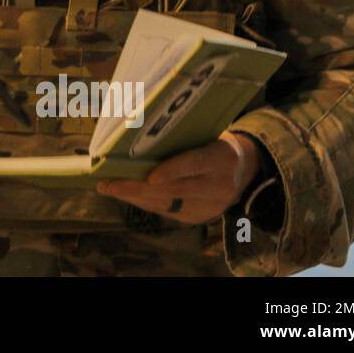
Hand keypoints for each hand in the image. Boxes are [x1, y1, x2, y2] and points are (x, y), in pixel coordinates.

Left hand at [95, 130, 262, 224]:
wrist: (245, 169)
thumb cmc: (214, 143)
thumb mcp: (206, 135)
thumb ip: (180, 141)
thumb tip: (137, 139)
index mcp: (220, 157)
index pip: (194, 164)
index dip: (172, 171)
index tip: (149, 177)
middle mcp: (218, 185)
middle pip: (175, 190)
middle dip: (137, 188)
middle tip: (108, 184)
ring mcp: (212, 205)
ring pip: (168, 204)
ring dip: (135, 197)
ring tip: (109, 188)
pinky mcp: (202, 217)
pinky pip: (170, 211)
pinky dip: (146, 202)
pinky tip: (127, 195)